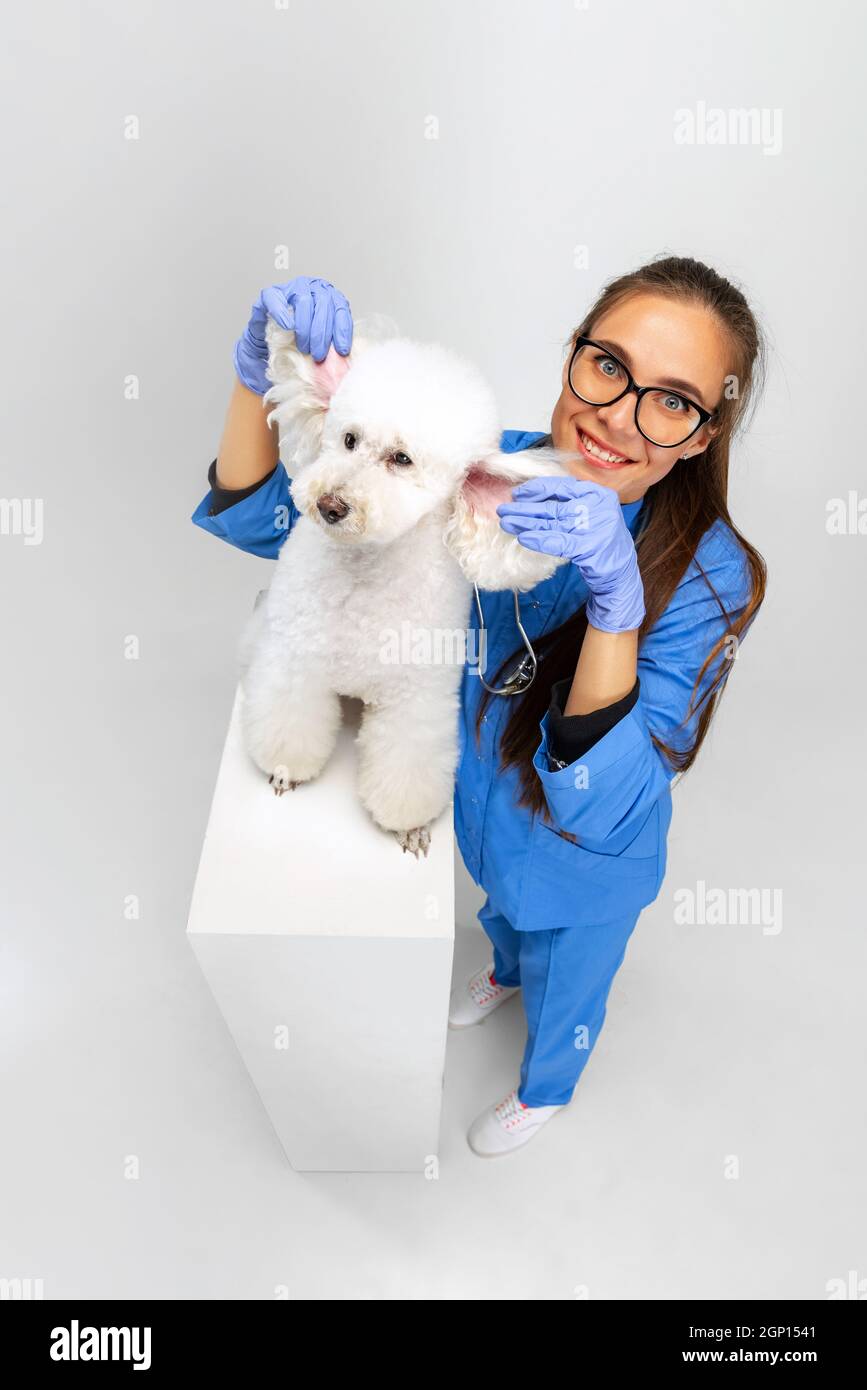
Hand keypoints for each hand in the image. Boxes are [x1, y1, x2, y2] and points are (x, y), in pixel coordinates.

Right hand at [233, 275, 352, 392]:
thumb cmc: (297, 337)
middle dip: (322, 334)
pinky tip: (287, 327)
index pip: (340, 308)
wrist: (270, 335)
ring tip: (304, 348)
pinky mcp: (270, 294)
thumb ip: (331, 340)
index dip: (342, 330)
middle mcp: (312, 287)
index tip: (341, 350)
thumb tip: (342, 357)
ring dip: (305, 328)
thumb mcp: (319, 338)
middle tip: (319, 355)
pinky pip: (277, 300)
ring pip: (304, 301)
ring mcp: (291, 287)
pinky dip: (282, 314)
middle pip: (323, 305)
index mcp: (329, 295)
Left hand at [495, 476, 644, 632]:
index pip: (562, 486)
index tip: (518, 493)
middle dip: (525, 508)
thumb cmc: (600, 540)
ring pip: (551, 523)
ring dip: (525, 522)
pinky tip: (522, 538)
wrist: (620, 571)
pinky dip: (538, 539)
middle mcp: (597, 507)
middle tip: (503, 509)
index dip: (537, 489)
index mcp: (597, 493)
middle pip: (553, 506)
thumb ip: (568, 503)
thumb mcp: (590, 514)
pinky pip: (556, 542)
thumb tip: (531, 498)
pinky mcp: (588, 547)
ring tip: (506, 522)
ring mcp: (593, 526)